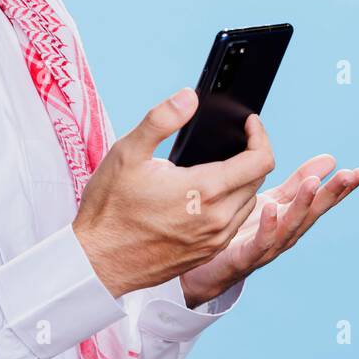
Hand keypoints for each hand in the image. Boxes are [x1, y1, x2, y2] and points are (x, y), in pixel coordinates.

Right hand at [72, 87, 273, 298]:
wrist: (98, 261)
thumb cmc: (110, 208)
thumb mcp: (128, 152)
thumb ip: (162, 119)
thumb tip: (189, 97)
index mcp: (205, 190)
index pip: (261, 161)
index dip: (261, 136)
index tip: (249, 124)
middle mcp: (217, 219)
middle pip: (258, 181)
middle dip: (252, 155)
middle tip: (233, 141)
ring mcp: (213, 241)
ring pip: (248, 204)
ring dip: (242, 183)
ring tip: (221, 166)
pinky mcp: (206, 255)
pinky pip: (233, 225)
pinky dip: (231, 206)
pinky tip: (207, 197)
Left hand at [178, 114, 358, 307]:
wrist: (211, 269)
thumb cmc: (246, 232)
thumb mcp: (273, 201)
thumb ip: (299, 183)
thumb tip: (330, 159)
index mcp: (293, 218)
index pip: (323, 200)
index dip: (343, 187)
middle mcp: (286, 234)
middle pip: (313, 212)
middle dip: (333, 194)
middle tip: (350, 174)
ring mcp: (268, 247)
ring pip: (291, 226)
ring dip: (304, 205)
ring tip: (313, 183)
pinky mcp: (245, 256)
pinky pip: (259, 242)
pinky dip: (269, 226)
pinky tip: (271, 208)